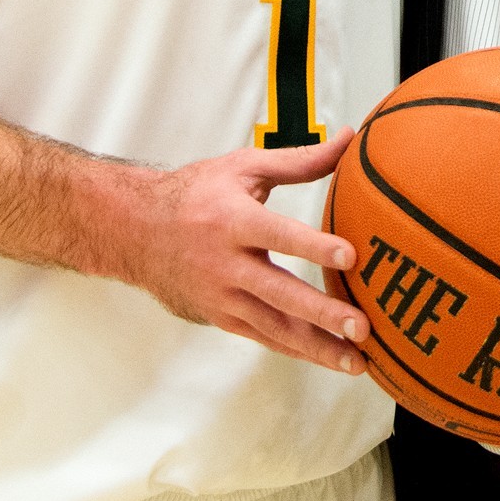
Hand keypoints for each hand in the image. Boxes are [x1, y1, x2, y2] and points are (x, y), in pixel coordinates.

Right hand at [130, 127, 369, 373]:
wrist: (137, 232)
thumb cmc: (197, 194)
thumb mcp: (243, 168)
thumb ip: (299, 160)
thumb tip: (350, 139)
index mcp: (232, 220)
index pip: (278, 234)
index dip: (313, 246)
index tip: (349, 257)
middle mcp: (226, 264)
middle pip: (279, 293)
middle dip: (322, 313)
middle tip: (362, 326)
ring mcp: (223, 297)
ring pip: (275, 328)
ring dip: (318, 347)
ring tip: (359, 361)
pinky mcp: (222, 318)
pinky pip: (266, 338)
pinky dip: (299, 351)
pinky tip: (331, 357)